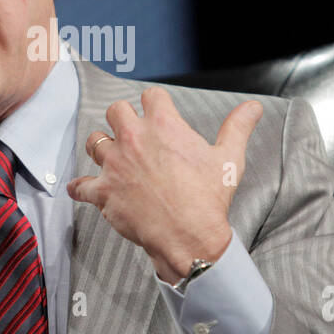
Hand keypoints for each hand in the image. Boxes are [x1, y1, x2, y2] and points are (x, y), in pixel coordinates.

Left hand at [66, 87, 262, 283]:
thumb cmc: (207, 199)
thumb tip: (253, 107)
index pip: (151, 96)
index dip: (155, 103)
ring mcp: (115, 164)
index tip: (157, 112)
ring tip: (112, 157)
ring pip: (94, 141)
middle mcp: (134, 139)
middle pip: (115, 110)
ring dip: (101, 147)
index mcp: (164, 126)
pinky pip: (80, 185)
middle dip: (122, 118)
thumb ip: (238, 127)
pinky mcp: (103, 191)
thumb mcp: (228, 159)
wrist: (189, 237)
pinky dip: (81, 188)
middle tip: (131, 132)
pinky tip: (83, 189)